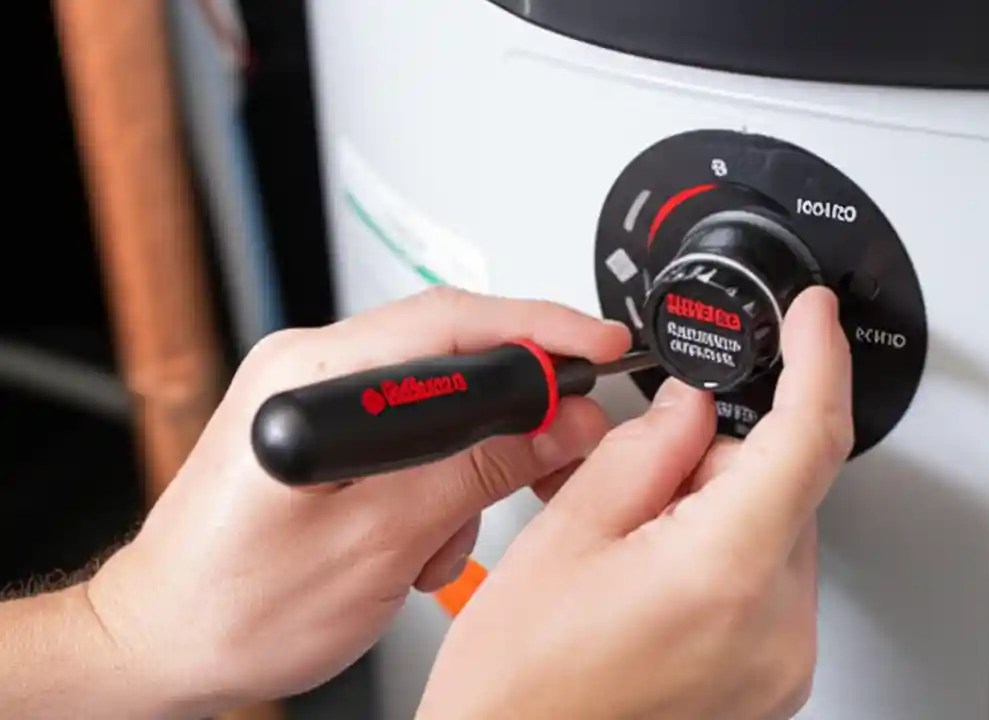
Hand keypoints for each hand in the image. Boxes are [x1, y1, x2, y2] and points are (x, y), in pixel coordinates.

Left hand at [83, 288, 630, 716]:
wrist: (162, 644)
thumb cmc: (233, 608)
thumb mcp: (381, 544)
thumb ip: (477, 471)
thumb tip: (558, 421)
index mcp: (311, 379)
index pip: (452, 323)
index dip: (540, 334)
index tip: (601, 353)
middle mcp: (308, 371)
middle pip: (451, 351)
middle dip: (520, 402)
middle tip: (571, 443)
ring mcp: (314, 399)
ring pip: (439, 397)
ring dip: (474, 460)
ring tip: (462, 529)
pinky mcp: (324, 431)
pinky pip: (410, 429)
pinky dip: (440, 477)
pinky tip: (428, 534)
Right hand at [418, 287, 852, 719]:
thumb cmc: (518, 692)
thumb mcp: (563, 537)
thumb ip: (643, 451)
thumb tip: (690, 406)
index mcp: (724, 572)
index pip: (808, 436)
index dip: (819, 359)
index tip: (814, 318)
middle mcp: (775, 626)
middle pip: (783, 484)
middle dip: (717, 462)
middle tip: (635, 495)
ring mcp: (781, 663)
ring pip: (776, 531)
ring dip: (719, 515)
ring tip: (630, 561)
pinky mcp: (773, 685)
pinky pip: (769, 585)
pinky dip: (725, 562)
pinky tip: (655, 588)